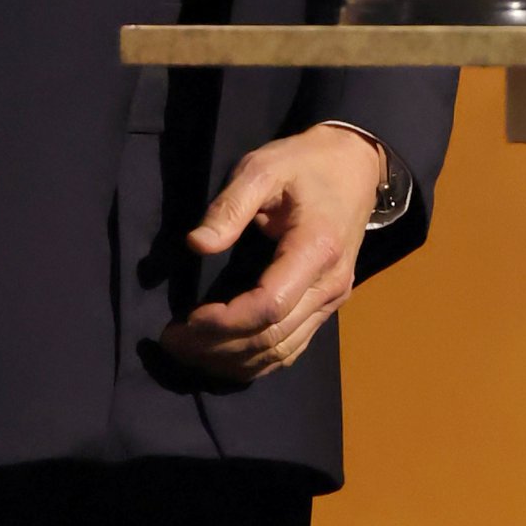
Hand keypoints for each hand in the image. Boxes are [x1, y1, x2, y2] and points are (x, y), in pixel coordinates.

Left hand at [157, 123, 383, 383]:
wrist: (354, 166)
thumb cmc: (305, 164)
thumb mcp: (262, 168)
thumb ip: (229, 206)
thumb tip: (196, 244)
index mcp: (316, 249)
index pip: (269, 306)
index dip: (224, 322)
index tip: (185, 319)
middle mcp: (330, 285)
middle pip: (272, 337)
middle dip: (217, 346)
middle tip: (171, 340)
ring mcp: (332, 300)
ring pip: (282, 351)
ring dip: (233, 360)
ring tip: (189, 351)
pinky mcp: (327, 305)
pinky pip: (292, 347)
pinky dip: (256, 361)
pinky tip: (223, 357)